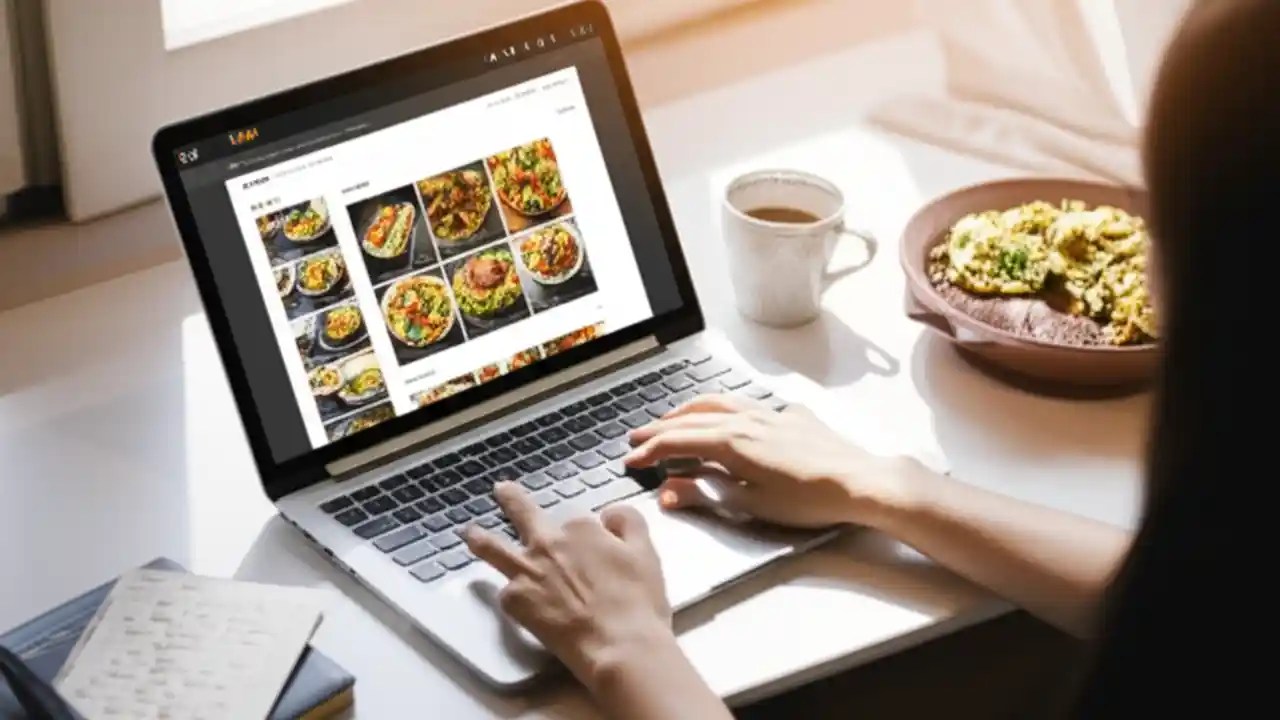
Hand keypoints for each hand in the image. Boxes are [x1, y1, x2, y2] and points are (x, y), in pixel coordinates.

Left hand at [462, 482, 675, 690]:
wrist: (619, 644)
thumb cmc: (638, 602)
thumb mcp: (646, 551)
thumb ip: (628, 522)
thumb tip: (610, 514)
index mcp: (581, 527)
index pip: (574, 520)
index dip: (582, 535)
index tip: (591, 548)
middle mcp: (548, 543)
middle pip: (523, 514)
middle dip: (511, 499)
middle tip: (502, 491)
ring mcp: (527, 571)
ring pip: (494, 547)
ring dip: (480, 538)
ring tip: (470, 533)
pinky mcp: (515, 601)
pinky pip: (506, 593)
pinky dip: (512, 596)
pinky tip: (517, 603)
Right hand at [625, 394, 928, 529]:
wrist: (859, 481)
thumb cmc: (808, 499)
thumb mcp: (750, 504)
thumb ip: (705, 494)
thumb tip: (667, 491)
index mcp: (732, 441)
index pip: (678, 442)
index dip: (650, 451)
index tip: (630, 460)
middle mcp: (745, 419)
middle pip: (692, 418)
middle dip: (660, 428)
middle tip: (637, 438)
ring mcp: (768, 413)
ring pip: (717, 402)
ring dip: (687, 410)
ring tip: (671, 419)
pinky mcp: (789, 415)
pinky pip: (744, 402)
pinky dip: (720, 406)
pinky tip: (724, 415)